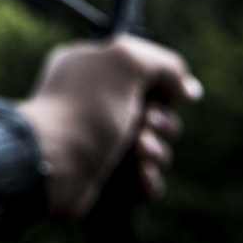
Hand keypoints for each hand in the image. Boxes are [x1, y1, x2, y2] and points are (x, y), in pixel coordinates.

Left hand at [16, 35, 201, 219]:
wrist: (52, 163)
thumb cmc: (83, 109)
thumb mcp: (125, 62)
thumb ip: (164, 64)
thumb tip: (190, 89)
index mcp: (95, 70)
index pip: (146, 74)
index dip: (163, 87)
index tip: (163, 95)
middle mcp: (99, 104)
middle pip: (158, 114)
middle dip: (161, 124)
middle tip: (141, 125)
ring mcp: (102, 142)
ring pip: (156, 148)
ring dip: (156, 152)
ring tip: (136, 153)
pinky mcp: (106, 176)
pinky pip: (146, 179)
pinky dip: (148, 180)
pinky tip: (138, 176)